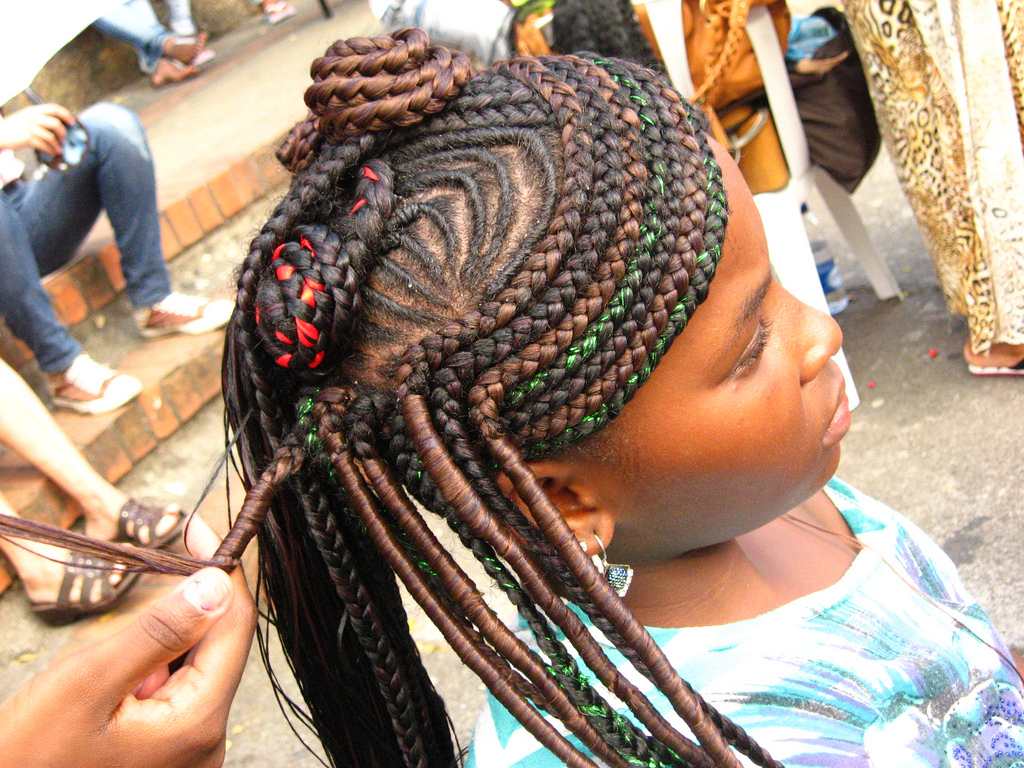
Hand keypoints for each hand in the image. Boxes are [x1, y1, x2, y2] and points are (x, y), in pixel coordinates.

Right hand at [0, 103, 75, 157]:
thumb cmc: (14, 127)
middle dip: (63, 133)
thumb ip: (39, 118)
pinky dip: (50, 150)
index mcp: (33, 110)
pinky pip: (44, 145)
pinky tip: (52, 152)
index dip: (66, 115)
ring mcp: (29, 127)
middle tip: (63, 139)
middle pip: (56, 124)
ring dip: (57, 145)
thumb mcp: (26, 117)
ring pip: (51, 137)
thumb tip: (58, 125)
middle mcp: (32, 117)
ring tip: (59, 150)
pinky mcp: (27, 138)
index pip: (54, 108)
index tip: (72, 122)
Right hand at [0, 517, 255, 767]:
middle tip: (133, 599)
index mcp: (198, 724)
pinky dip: (144, 675)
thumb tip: (217, 583)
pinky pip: (169, 697)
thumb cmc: (27, 758)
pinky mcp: (166, 756)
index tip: (197, 529)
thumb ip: (158, 630)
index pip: (233, 627)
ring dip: (155, 647)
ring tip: (98, 665)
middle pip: (213, 648)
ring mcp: (188, 753)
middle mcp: (207, 743)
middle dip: (177, 613)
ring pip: (188, 669)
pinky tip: (102, 689)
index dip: (219, 571)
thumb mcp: (87, 682)